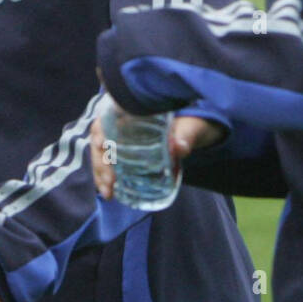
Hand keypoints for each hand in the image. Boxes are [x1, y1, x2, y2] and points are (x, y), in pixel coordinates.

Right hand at [90, 107, 224, 201]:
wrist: (203, 132)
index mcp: (137, 108)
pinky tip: (110, 192)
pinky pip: (111, 163)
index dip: (99, 130)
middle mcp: (126, 120)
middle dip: (100, 161)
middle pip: (101, 137)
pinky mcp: (130, 153)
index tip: (99, 145)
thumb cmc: (197, 123)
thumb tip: (178, 147)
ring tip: (108, 193)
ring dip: (101, 172)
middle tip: (109, 183)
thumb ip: (187, 133)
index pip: (108, 115)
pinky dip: (107, 177)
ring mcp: (126, 138)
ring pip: (103, 152)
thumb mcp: (194, 125)